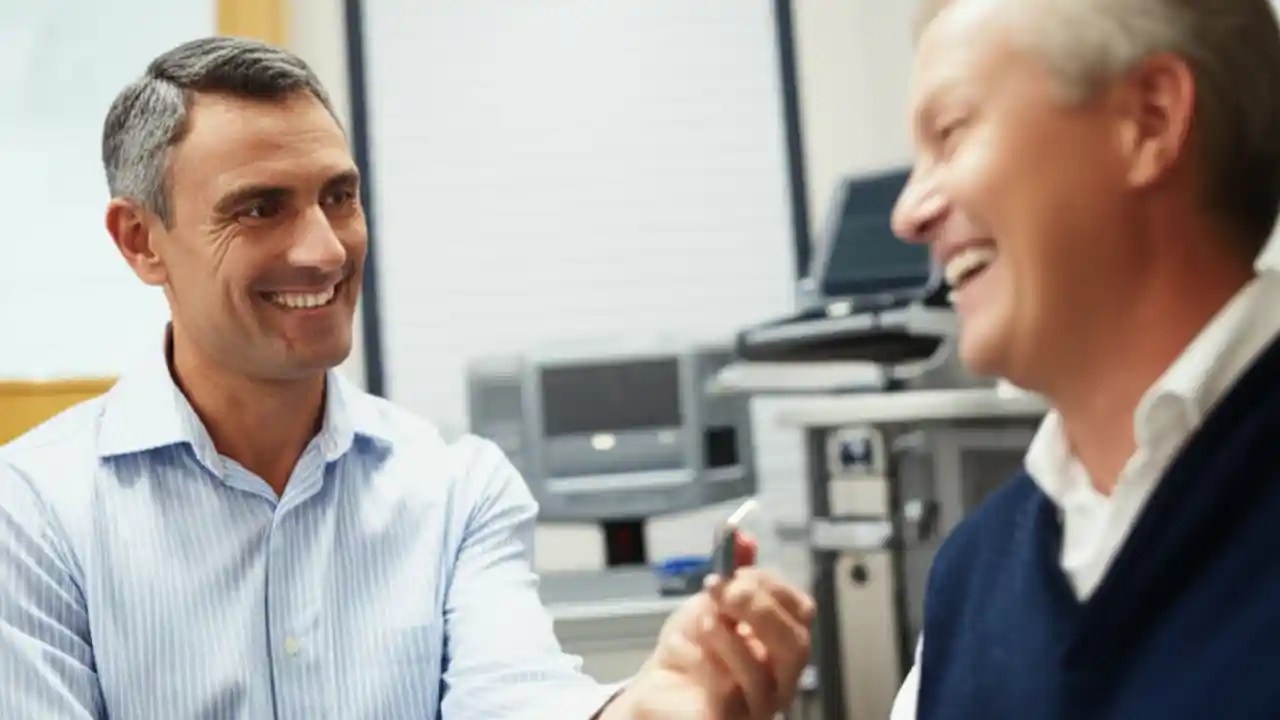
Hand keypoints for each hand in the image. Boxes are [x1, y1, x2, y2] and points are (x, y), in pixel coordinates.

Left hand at [600, 536, 814, 719]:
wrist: (657, 690)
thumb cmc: (692, 651)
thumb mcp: (710, 601)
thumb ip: (730, 571)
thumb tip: (741, 536)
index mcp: (780, 642)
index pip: (801, 611)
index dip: (771, 585)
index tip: (734, 570)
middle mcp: (778, 676)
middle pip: (796, 645)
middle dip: (759, 610)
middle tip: (726, 592)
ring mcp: (757, 704)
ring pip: (762, 671)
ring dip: (727, 635)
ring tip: (703, 620)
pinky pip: (726, 694)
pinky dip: (705, 663)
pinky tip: (687, 652)